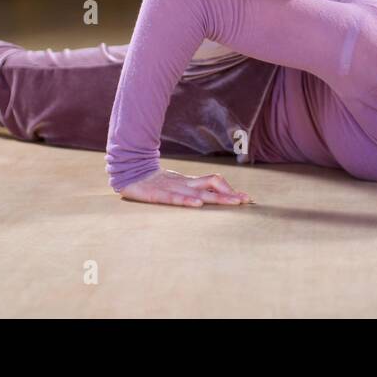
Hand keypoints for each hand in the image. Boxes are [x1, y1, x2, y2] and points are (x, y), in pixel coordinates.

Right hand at [117, 168, 253, 206]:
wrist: (130, 171)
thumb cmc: (155, 182)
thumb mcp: (176, 186)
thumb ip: (190, 190)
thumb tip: (208, 199)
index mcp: (189, 182)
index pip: (214, 182)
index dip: (229, 189)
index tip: (245, 197)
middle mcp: (185, 184)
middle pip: (212, 185)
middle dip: (229, 194)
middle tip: (246, 200)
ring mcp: (172, 188)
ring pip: (198, 192)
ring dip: (217, 198)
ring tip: (233, 202)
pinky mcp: (158, 195)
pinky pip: (174, 198)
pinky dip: (187, 201)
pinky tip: (197, 205)